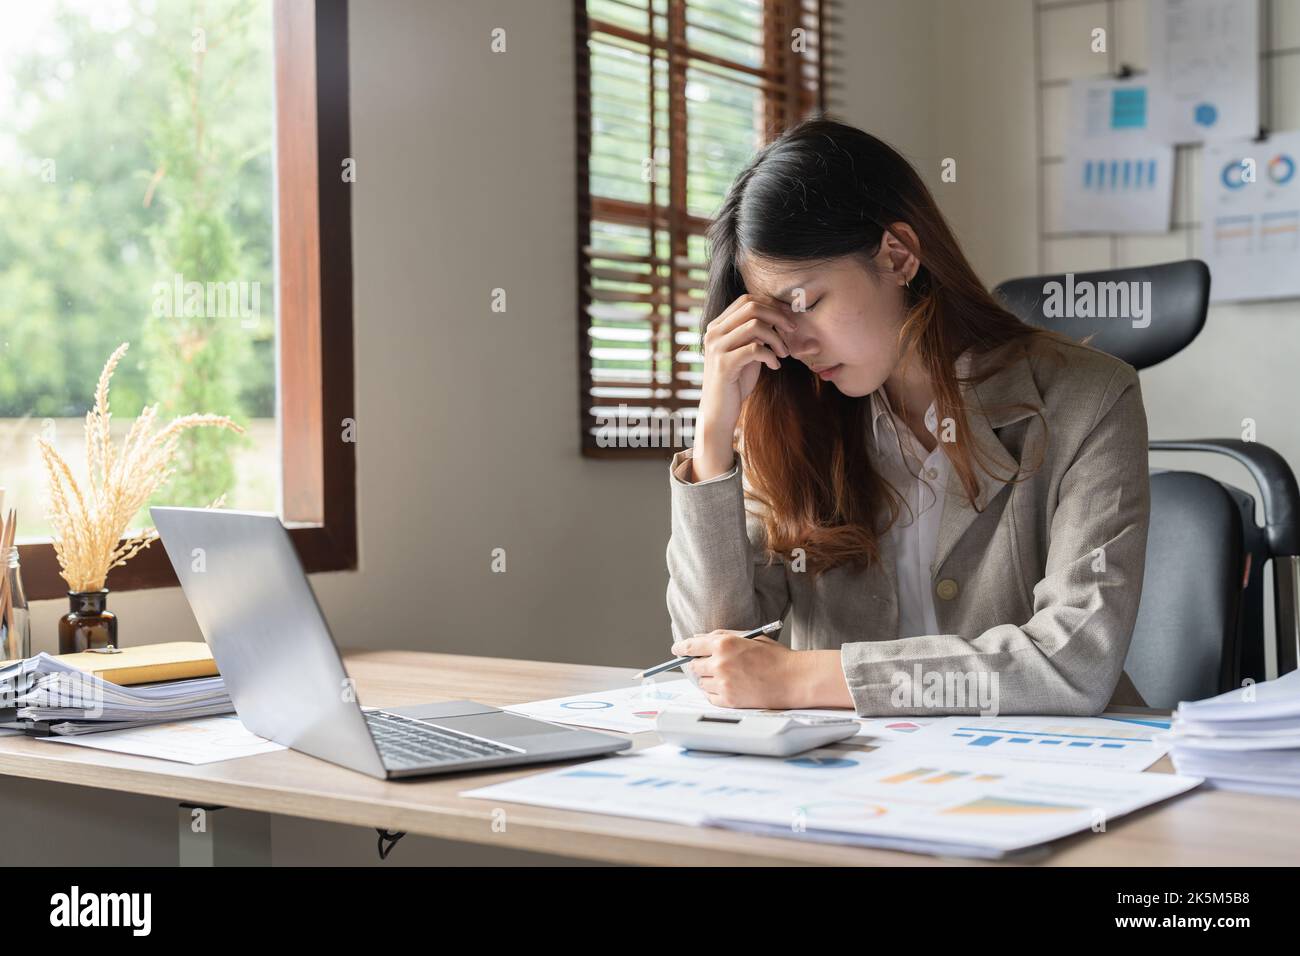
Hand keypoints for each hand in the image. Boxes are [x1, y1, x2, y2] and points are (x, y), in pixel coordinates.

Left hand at [671, 630, 795, 708]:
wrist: (794, 679)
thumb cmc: (776, 658)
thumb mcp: (749, 638)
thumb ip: (722, 635)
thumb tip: (698, 638)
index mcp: (725, 643)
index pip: (691, 646)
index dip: (680, 648)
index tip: (676, 650)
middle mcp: (720, 663)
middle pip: (694, 666)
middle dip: (700, 665)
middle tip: (714, 665)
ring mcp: (724, 683)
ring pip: (701, 683)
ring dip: (709, 680)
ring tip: (730, 677)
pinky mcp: (729, 700)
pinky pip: (710, 697)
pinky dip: (715, 693)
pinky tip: (730, 687)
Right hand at [693, 294, 796, 479]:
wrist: (719, 412)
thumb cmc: (735, 382)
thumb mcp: (748, 353)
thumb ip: (759, 335)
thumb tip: (786, 320)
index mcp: (717, 326)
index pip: (746, 300)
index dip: (771, 305)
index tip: (788, 319)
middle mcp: (714, 333)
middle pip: (751, 307)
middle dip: (778, 316)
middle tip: (793, 331)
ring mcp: (717, 348)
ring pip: (755, 326)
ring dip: (776, 338)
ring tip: (784, 353)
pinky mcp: (724, 364)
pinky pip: (754, 349)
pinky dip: (771, 355)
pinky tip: (775, 365)